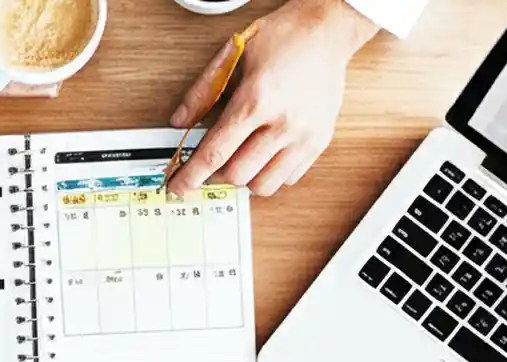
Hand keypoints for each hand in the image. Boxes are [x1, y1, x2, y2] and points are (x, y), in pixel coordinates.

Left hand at [168, 0, 378, 196]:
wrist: (327, 30)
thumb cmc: (284, 37)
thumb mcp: (233, 55)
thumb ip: (202, 92)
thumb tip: (180, 121)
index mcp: (257, 100)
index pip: (216, 153)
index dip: (191, 175)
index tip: (179, 186)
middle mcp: (283, 122)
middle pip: (237, 175)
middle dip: (216, 174)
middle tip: (211, 163)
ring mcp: (305, 135)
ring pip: (264, 186)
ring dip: (245, 179)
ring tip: (240, 159)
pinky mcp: (320, 141)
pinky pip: (288, 178)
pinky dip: (271, 173)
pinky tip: (265, 154)